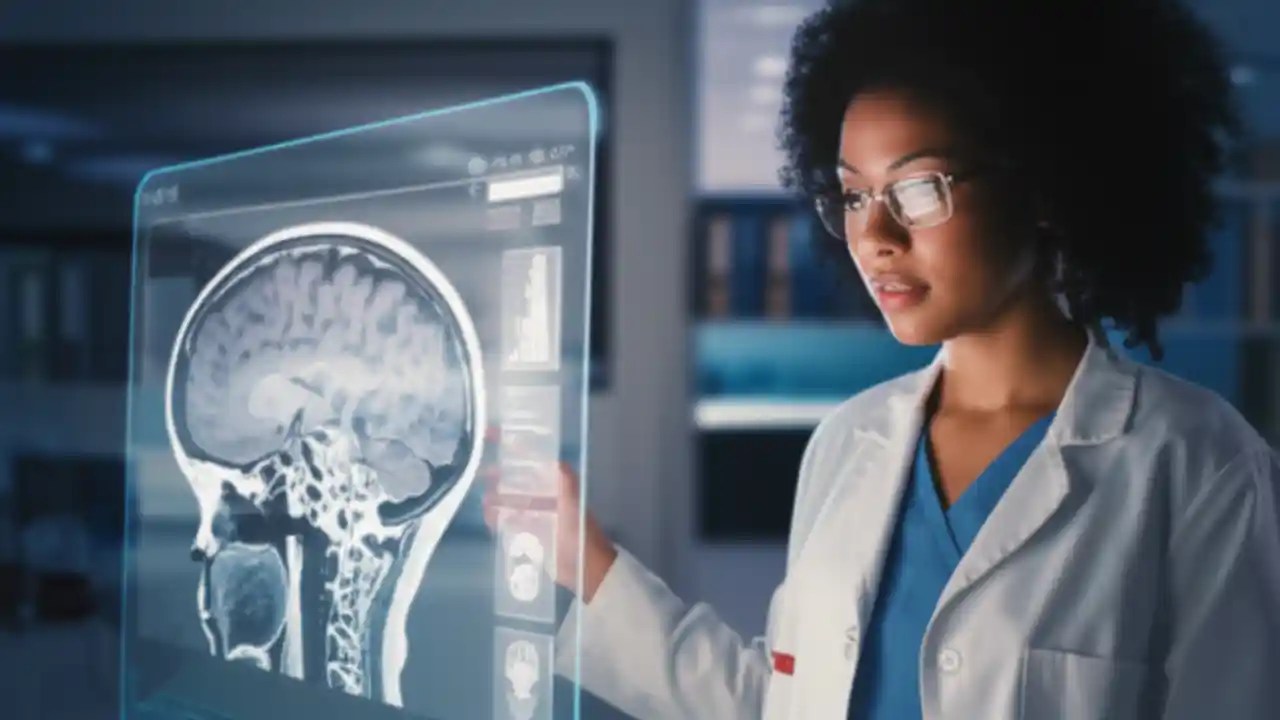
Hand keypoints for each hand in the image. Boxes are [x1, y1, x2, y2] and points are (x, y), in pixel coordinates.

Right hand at [481, 438, 616, 603]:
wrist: (586, 571)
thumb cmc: (581, 534)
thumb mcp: (573, 506)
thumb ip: (567, 484)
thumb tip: (556, 461)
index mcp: (556, 487)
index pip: (533, 461)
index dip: (516, 448)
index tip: (495, 436)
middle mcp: (546, 498)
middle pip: (519, 481)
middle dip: (501, 475)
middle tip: (481, 471)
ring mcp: (538, 517)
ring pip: (512, 502)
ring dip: (497, 499)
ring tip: (483, 498)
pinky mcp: (531, 537)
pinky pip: (510, 524)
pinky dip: (499, 520)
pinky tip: (488, 518)